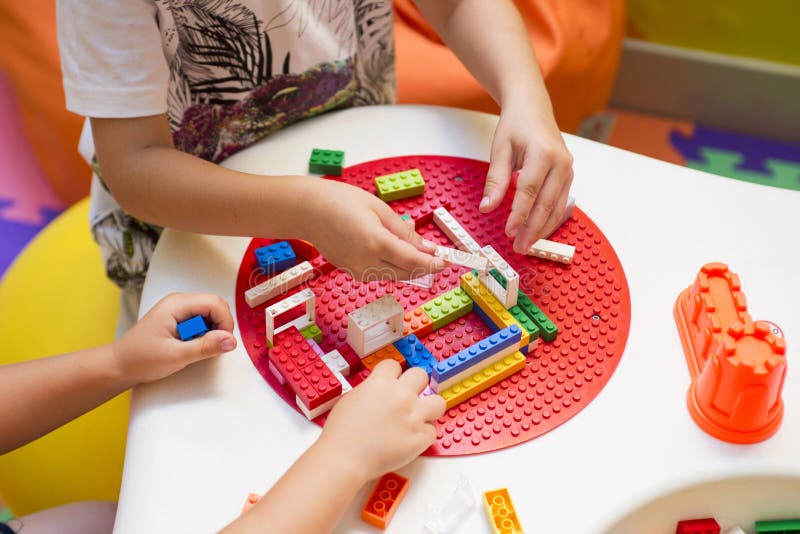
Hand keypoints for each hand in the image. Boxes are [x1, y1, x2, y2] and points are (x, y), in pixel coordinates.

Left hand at [112, 293, 236, 383]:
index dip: (225, 322)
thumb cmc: (141, 358)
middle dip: (220, 326)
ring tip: (196, 348)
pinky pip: (202, 321)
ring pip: (211, 314)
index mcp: (177, 304)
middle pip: (215, 306)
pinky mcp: (180, 319)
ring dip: (212, 331)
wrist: (120, 365)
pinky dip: (204, 334)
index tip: (223, 343)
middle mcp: (180, 302)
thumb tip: (231, 341)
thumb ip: (205, 347)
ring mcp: (179, 310)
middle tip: (210, 347)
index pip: (215, 303)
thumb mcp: (176, 356)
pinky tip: (192, 346)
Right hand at [299, 179, 445, 279]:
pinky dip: (390, 265)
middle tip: (436, 255)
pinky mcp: (350, 272)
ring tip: (412, 247)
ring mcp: (357, 270)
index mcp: (377, 243)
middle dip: (423, 266)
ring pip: (393, 275)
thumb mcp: (379, 209)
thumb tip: (425, 247)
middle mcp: (367, 262)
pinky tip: (389, 249)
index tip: (446, 261)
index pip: (414, 261)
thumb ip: (404, 232)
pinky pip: (378, 272)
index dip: (433, 264)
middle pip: (406, 273)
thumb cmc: (340, 201)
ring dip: (407, 266)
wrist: (306, 210)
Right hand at [318, 360, 445, 480]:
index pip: (394, 365)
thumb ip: (370, 391)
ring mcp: (413, 416)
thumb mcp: (350, 399)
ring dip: (429, 409)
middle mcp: (400, 396)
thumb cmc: (341, 434)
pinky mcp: (419, 438)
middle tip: (409, 397)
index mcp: (380, 383)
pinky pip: (432, 432)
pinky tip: (410, 440)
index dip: (392, 375)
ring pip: (438, 403)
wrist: (344, 459)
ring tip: (420, 417)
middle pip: (420, 375)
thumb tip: (378, 393)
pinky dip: (422, 436)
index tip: (392, 382)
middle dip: (415, 385)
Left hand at [480, 101, 573, 253]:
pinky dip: (549, 220)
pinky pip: (561, 203)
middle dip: (532, 229)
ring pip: (557, 208)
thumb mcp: (500, 149)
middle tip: (519, 247)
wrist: (533, 108)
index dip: (519, 214)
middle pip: (546, 203)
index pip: (529, 190)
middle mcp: (561, 162)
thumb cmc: (516, 125)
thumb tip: (486, 208)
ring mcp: (568, 170)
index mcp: (543, 153)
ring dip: (542, 229)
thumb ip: (495, 180)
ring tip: (526, 244)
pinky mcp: (568, 176)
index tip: (508, 232)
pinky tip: (538, 231)